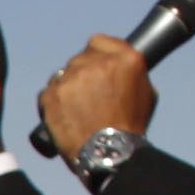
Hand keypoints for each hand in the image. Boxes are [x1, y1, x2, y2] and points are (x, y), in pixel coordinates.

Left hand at [36, 33, 154, 163]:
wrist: (108, 153)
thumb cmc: (130, 127)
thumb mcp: (146, 93)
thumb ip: (131, 72)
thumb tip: (118, 66)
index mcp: (125, 58)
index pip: (99, 42)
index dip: (96, 55)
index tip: (96, 67)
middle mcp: (97, 62)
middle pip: (80, 58)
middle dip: (83, 73)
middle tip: (88, 95)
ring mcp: (72, 77)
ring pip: (63, 74)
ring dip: (68, 87)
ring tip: (77, 110)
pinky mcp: (52, 93)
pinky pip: (49, 91)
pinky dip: (53, 102)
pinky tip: (64, 116)